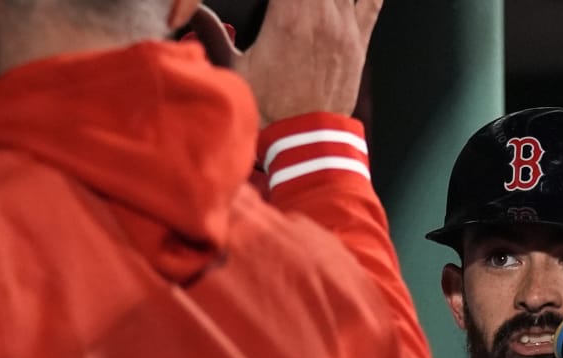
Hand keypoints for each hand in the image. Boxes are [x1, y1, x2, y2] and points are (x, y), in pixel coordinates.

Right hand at [188, 0, 383, 124]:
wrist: (304, 140)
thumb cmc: (270, 108)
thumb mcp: (235, 69)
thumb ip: (214, 34)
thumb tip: (191, 10)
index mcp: (289, 16)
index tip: (270, 2)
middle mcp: (322, 17)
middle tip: (294, 4)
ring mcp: (345, 29)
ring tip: (315, 2)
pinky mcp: (359, 45)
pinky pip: (372, 5)